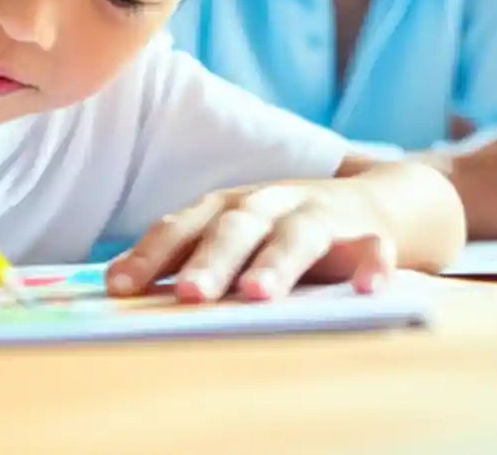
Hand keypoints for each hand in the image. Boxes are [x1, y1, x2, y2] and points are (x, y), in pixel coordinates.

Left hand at [105, 182, 396, 302]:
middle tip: (188, 296)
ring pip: (296, 235)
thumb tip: (116, 291)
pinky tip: (367, 289)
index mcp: (227, 208)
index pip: (181, 228)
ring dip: (277, 262)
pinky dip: (371, 265)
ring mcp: (320, 215)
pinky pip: (372, 248)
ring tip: (258, 294)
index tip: (117, 289)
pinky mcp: (370, 233)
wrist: (380, 202)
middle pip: (234, 228)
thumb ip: (187, 260)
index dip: (149, 255)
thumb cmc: (285, 231)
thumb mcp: (235, 237)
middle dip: (210, 261)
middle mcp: (269, 204)